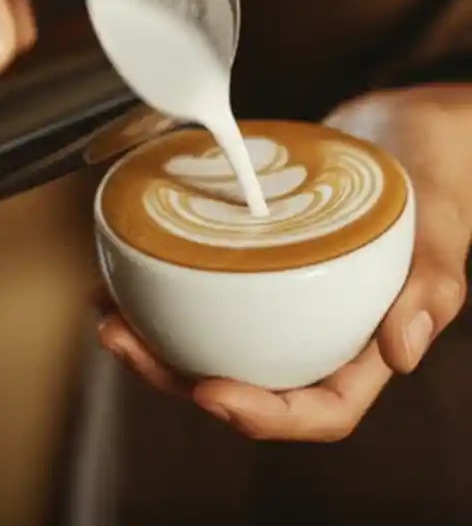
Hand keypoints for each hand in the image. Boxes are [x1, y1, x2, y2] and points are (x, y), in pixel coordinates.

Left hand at [97, 84, 471, 440]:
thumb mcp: (441, 220)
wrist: (404, 128)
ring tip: (106, 318)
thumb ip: (430, 282)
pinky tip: (116, 281)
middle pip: (245, 386)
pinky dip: (157, 296)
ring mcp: (280, 310)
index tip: (209, 392)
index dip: (264, 414)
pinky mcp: (251, 276)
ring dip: (153, 345)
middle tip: (121, 340)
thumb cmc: (433, 175)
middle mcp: (318, 339)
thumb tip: (401, 352)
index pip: (320, 410)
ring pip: (212, 350)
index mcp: (368, 350)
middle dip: (174, 378)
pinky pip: (201, 300)